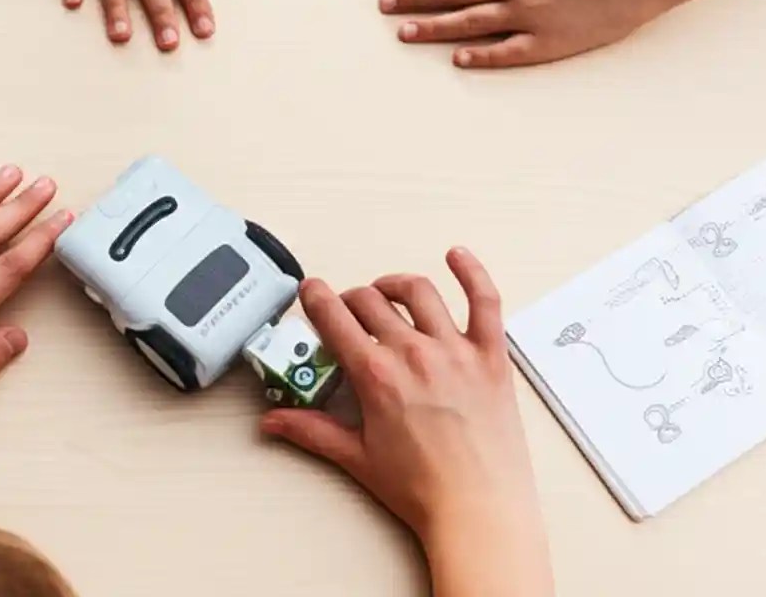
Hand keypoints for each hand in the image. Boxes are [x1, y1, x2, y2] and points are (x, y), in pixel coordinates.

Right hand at [261, 249, 541, 544]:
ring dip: (395, 284)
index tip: (312, 291)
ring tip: (387, 292)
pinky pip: (484, 301)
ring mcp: (455, 351)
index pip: (334, 317)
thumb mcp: (357, 457)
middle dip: (350, 299)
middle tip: (346, 311)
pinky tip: (457, 257)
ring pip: (419, 292)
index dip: (317, 298)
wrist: (478, 510)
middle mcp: (414, 353)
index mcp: (376, 375)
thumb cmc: (423, 489)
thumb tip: (274, 421)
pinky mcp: (491, 357)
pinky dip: (472, 272)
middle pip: (371, 301)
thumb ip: (311, 430)